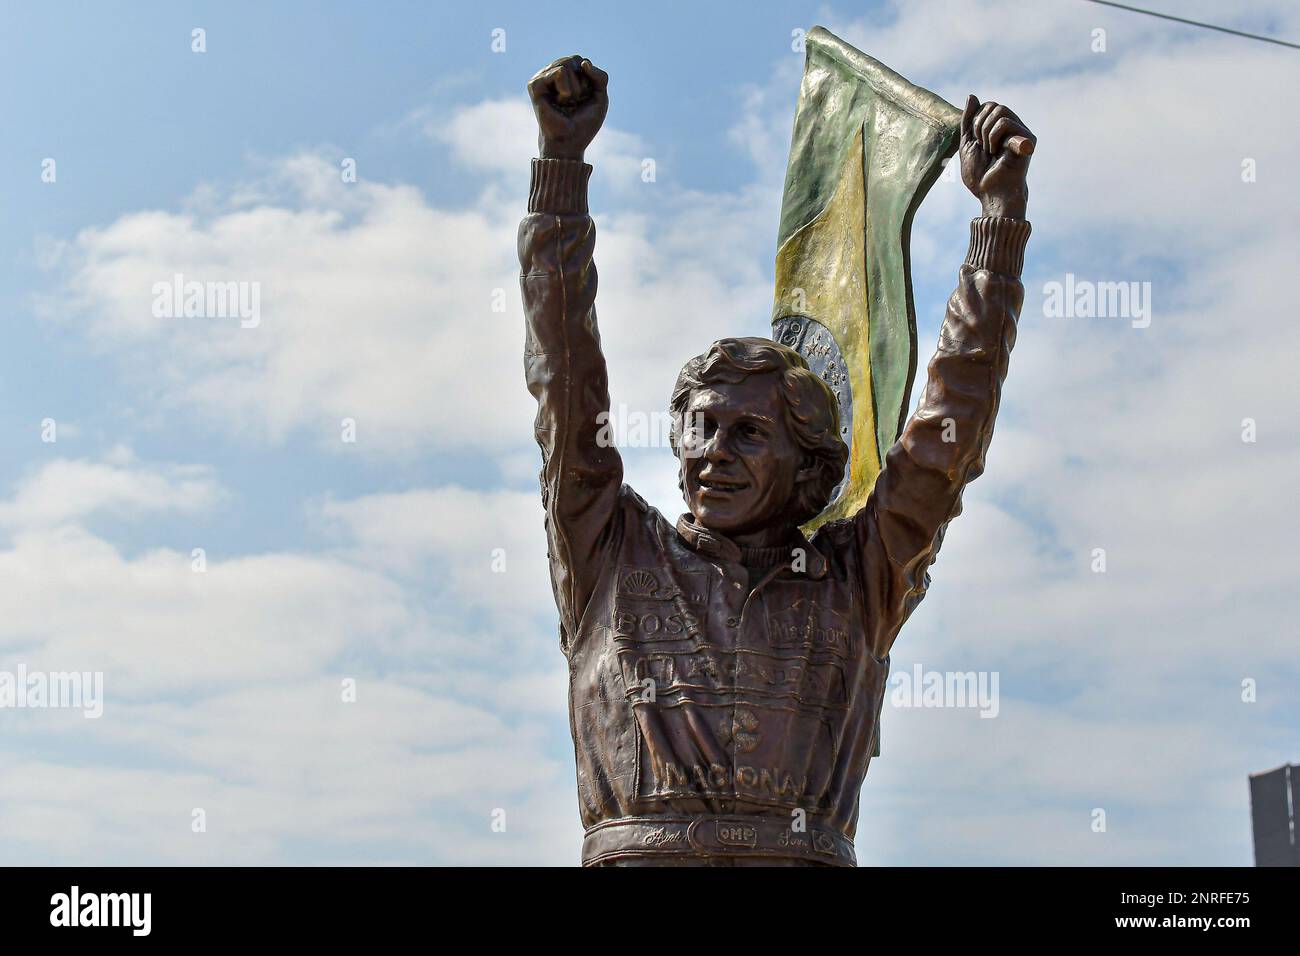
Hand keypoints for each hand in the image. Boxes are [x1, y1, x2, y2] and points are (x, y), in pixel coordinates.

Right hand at [528, 55, 608, 162]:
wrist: (570, 142)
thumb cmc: (583, 123)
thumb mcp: (600, 97)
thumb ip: (600, 76)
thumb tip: (583, 62)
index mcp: (566, 75)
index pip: (583, 62)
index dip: (589, 81)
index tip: (583, 100)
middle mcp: (552, 73)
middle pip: (575, 59)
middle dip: (582, 84)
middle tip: (574, 102)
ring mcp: (542, 78)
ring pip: (567, 64)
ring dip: (574, 89)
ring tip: (566, 104)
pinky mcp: (535, 84)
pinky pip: (559, 71)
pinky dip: (566, 90)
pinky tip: (559, 103)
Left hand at [959, 95, 1034, 219]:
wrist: (989, 191)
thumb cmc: (979, 173)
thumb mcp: (967, 142)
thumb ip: (968, 120)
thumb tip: (972, 95)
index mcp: (999, 128)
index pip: (986, 106)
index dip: (974, 121)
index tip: (975, 142)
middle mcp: (1013, 127)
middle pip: (992, 105)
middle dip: (979, 126)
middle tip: (982, 146)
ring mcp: (1021, 132)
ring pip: (999, 111)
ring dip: (986, 132)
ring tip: (990, 151)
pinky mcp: (1027, 139)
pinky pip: (1005, 122)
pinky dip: (993, 137)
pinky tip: (997, 152)